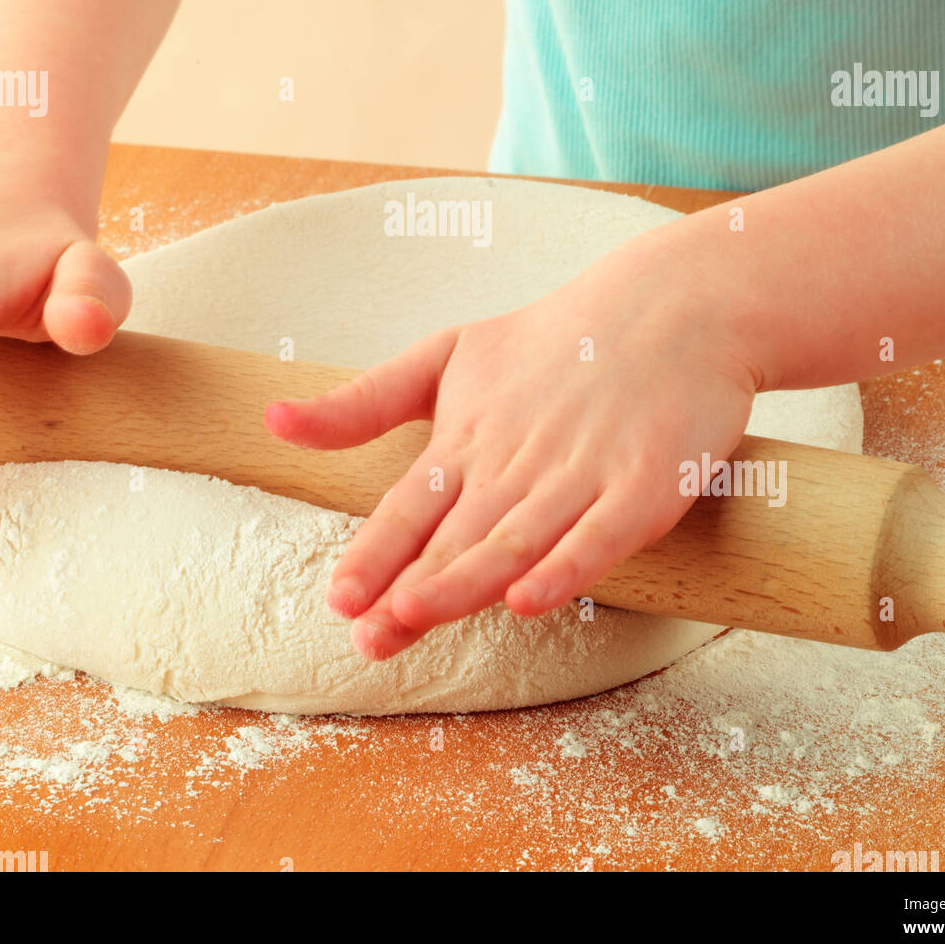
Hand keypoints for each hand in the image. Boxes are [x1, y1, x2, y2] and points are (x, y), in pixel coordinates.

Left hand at [265, 232, 758, 658]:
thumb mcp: (447, 355)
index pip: (412, 505)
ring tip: (418, 612)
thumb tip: (273, 421)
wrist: (671, 306)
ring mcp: (582, 471)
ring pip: (517, 537)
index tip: (340, 598)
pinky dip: (565, 566)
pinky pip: (601, 535)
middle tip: (370, 637)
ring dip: (468, 578)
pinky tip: (532, 598)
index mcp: (468, 435)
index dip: (376, 552)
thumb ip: (365, 401)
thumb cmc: (554, 341)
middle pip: (458, 534)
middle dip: (413, 586)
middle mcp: (518, 458)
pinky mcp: (644, 483)